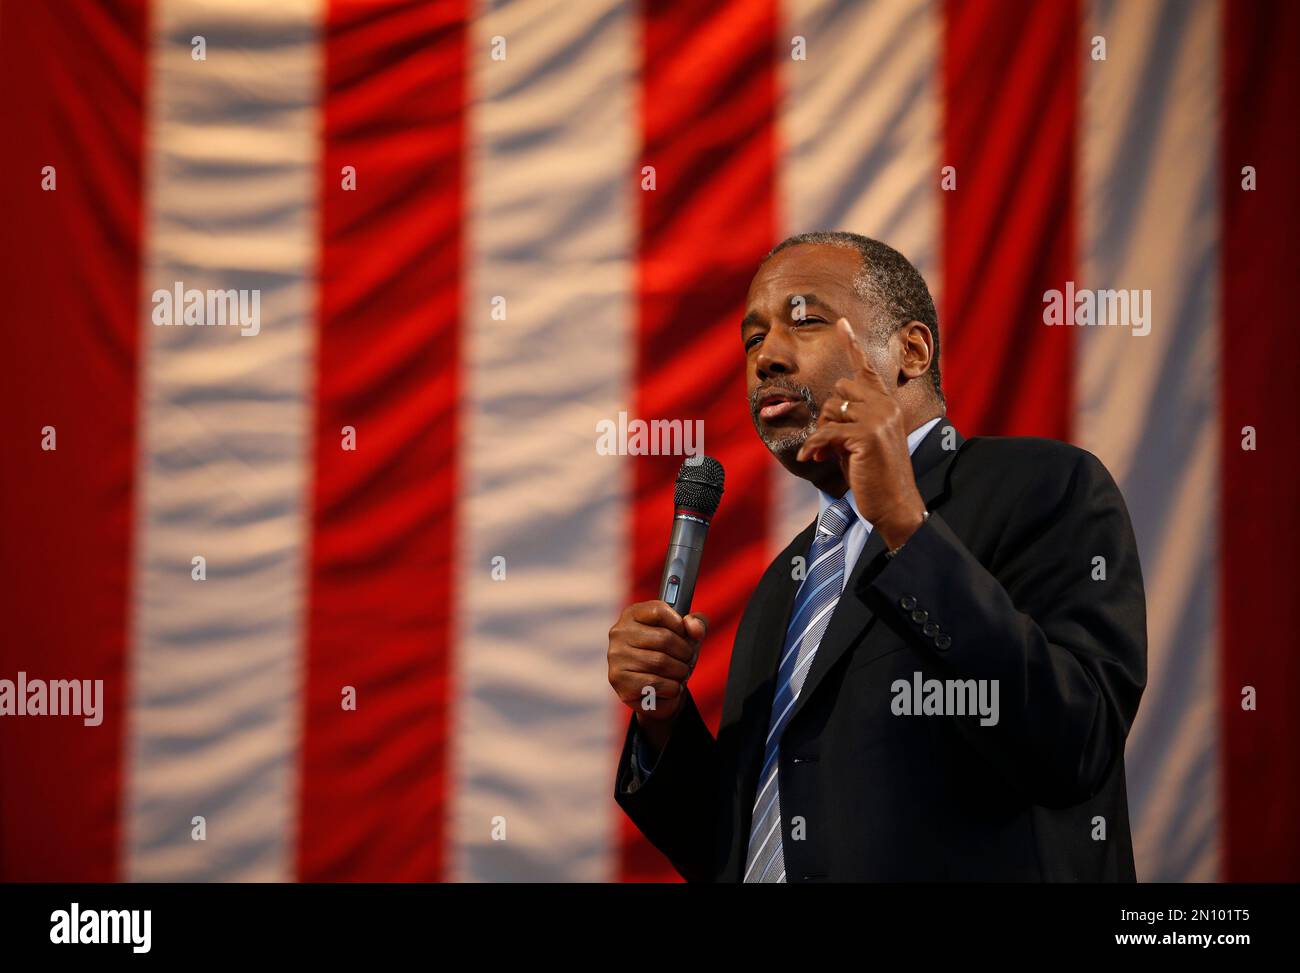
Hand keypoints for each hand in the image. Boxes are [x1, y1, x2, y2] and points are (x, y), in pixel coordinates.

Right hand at [608, 601, 708, 753]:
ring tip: (680, 675)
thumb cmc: (670, 656)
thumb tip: (695, 629)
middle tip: (687, 661)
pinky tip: (670, 688)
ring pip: (661, 662)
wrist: (655, 692)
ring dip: (680, 672)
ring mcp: (616, 656)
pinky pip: (655, 683)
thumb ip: (697, 624)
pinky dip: (671, 688)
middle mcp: (619, 632)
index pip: (659, 611)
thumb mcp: (686, 635)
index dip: (679, 625)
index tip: (684, 636)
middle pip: (664, 638)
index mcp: (633, 614)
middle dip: (684, 653)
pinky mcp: (618, 680)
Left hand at [795, 318, 926, 549]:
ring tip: (827, 455)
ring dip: (822, 435)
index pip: (866, 370)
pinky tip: (811, 460)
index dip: (852, 346)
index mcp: (886, 404)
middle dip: (828, 416)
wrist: (895, 505)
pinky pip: (826, 433)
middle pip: (839, 390)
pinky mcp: (866, 436)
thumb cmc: (874, 477)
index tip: (842, 323)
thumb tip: (826, 416)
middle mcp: (885, 406)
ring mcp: (878, 419)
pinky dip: (814, 447)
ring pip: (830, 410)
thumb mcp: (860, 443)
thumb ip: (848, 422)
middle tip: (830, 444)